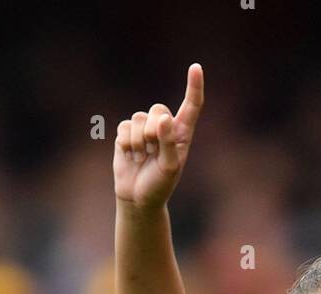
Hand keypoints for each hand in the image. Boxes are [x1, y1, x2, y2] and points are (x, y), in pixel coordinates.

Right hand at [114, 63, 203, 208]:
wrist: (138, 198)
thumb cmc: (160, 185)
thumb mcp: (169, 167)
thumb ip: (168, 142)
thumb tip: (163, 118)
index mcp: (181, 134)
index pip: (191, 106)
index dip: (194, 87)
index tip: (196, 67)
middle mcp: (164, 127)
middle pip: (158, 109)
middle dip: (153, 131)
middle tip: (153, 152)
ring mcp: (144, 128)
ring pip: (139, 118)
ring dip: (139, 142)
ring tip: (142, 157)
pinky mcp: (126, 132)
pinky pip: (124, 127)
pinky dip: (126, 144)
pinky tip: (131, 156)